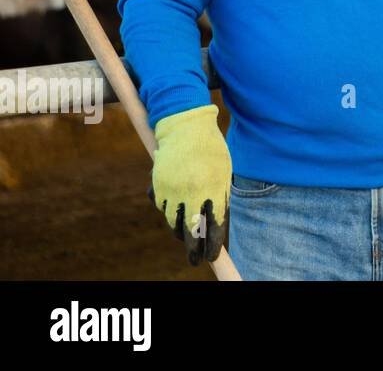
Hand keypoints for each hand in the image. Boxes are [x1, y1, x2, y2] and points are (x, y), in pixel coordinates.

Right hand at [150, 104, 230, 264]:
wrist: (186, 125)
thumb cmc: (210, 150)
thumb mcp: (222, 173)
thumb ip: (218, 198)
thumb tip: (213, 227)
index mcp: (215, 188)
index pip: (214, 226)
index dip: (212, 245)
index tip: (211, 257)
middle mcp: (193, 192)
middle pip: (191, 231)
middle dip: (192, 249)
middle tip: (194, 260)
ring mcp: (173, 190)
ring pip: (173, 222)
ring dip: (179, 230)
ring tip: (184, 233)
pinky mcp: (157, 186)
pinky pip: (161, 206)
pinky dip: (167, 207)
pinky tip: (174, 198)